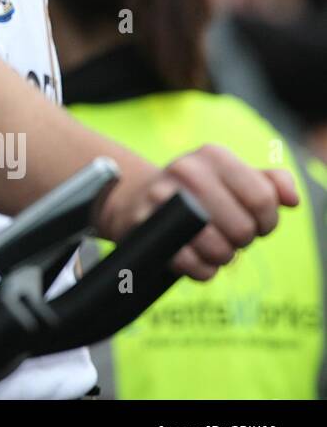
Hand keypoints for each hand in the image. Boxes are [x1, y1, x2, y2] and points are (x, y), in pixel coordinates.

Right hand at [95, 144, 298, 279]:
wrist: (135, 199)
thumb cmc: (197, 193)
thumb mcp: (231, 177)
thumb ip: (270, 183)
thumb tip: (291, 200)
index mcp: (213, 156)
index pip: (263, 198)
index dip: (268, 221)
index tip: (257, 225)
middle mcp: (186, 170)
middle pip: (243, 227)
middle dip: (243, 241)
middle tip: (231, 236)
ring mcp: (162, 198)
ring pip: (219, 249)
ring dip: (222, 258)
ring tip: (213, 247)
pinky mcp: (145, 227)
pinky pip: (191, 264)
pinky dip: (201, 270)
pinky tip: (195, 258)